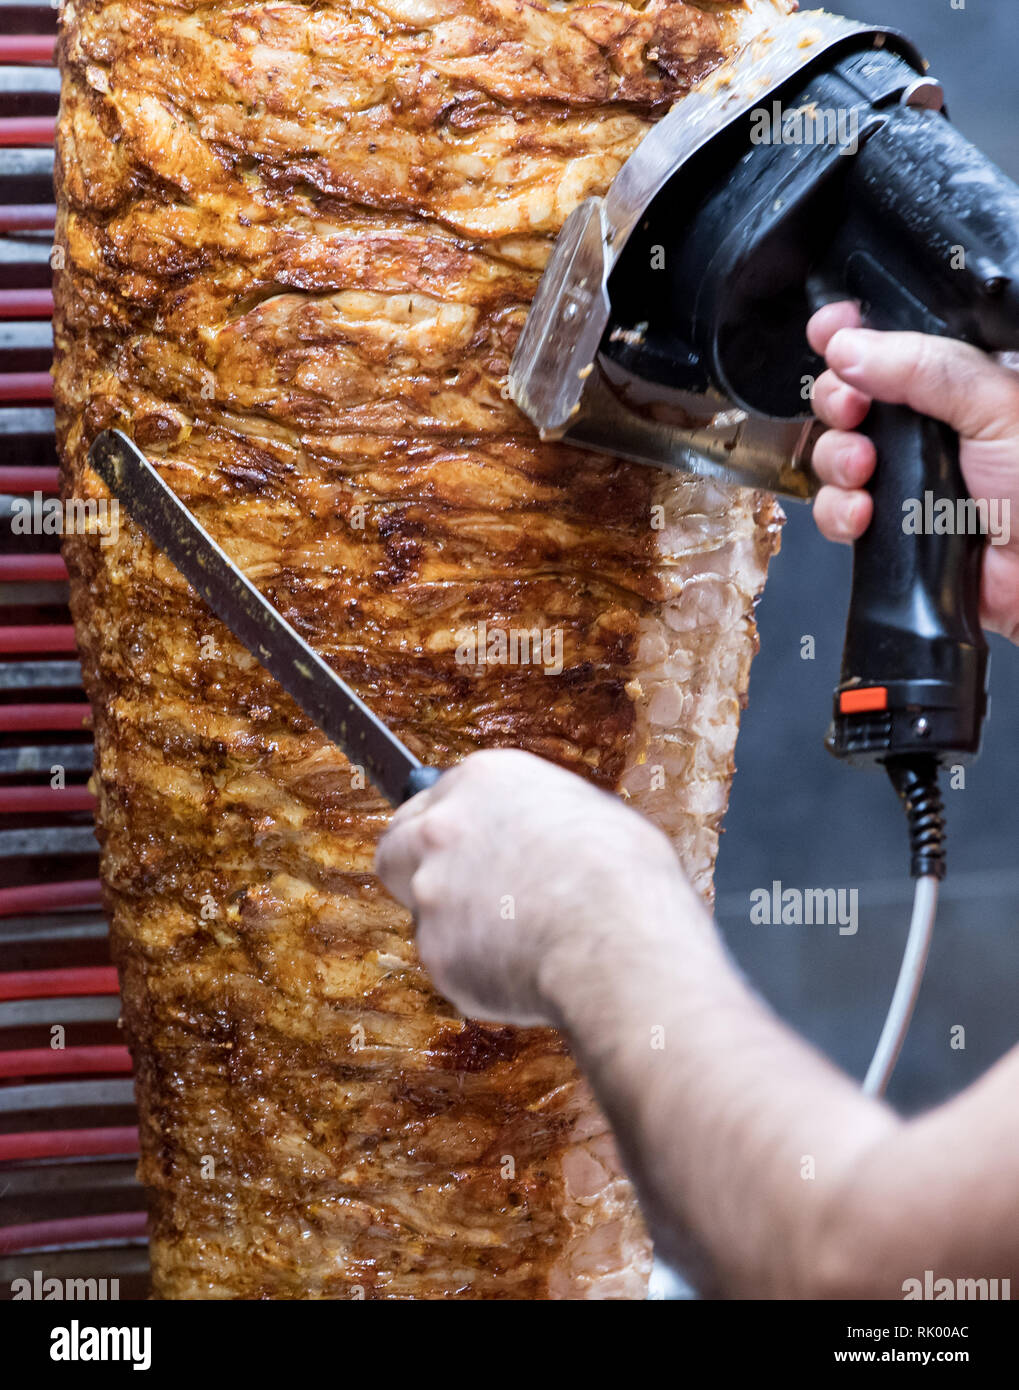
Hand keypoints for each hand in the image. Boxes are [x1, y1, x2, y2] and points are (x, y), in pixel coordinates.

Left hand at [375, 748, 689, 1025]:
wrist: (620, 939)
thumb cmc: (627, 876)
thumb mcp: (593, 813)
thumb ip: (541, 818)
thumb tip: (542, 834)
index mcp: (485, 779)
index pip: (430, 799)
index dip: (448, 833)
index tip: (461, 852)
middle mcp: (443, 826)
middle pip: (396, 847)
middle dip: (416, 872)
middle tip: (459, 898)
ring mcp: (431, 889)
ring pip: (423, 915)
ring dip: (455, 929)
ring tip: (520, 942)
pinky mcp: (435, 950)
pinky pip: (449, 965)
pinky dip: (477, 973)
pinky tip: (526, 971)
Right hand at [807, 301, 1018, 643]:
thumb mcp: (997, 406)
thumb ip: (924, 368)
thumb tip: (851, 348)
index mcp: (959, 384)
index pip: (893, 342)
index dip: (851, 334)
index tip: (829, 330)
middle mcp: (926, 428)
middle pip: (848, 395)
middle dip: (837, 401)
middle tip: (852, 410)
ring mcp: (903, 478)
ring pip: (834, 453)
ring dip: (837, 460)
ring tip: (864, 471)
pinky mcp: (887, 526)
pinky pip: (835, 511)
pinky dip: (838, 512)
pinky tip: (863, 515)